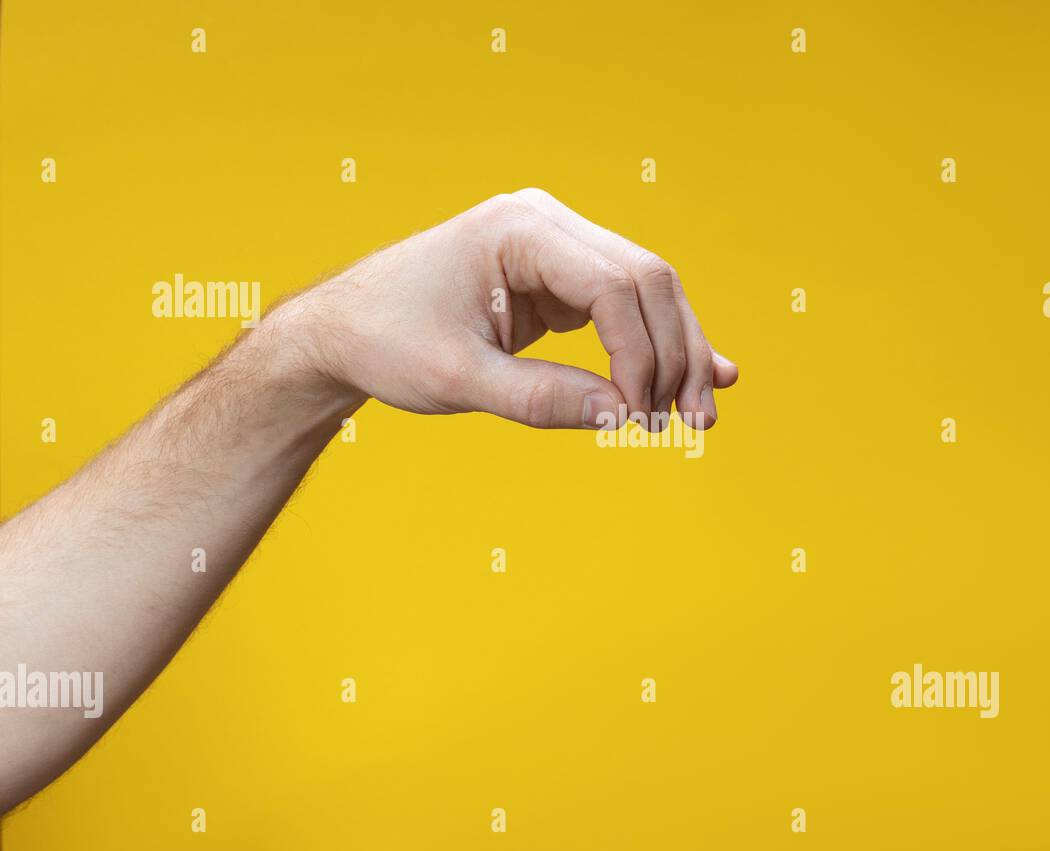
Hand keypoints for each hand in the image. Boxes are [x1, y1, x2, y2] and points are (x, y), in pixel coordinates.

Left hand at [291, 189, 738, 429]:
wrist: (343, 330)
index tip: (639, 418)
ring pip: (648, 293)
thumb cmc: (387, 343)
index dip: (641, 356)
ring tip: (701, 414)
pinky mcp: (561, 278)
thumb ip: (540, 398)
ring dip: (678, 353)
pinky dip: (656, 347)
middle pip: (647, 281)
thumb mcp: (459, 381)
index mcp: (520, 229)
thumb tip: (625, 416)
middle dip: (677, 354)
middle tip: (694, 422)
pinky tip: (701, 376)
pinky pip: (625, 309)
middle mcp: (548, 223)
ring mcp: (558, 247)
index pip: (614, 286)